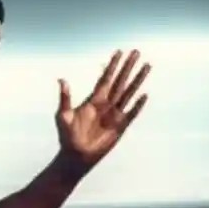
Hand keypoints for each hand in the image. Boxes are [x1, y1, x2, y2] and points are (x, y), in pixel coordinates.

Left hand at [55, 49, 150, 169]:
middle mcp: (106, 104)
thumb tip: (61, 80)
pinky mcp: (120, 126)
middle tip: (136, 52)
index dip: (112, 65)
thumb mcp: (63, 115)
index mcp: (93, 100)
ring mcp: (114, 114)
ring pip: (129, 92)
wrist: (75, 156)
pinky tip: (144, 95)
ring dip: (137, 79)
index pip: (106, 78)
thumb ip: (65, 98)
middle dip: (128, 66)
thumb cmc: (67, 136)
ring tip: (146, 66)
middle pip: (120, 81)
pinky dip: (138, 105)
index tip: (119, 51)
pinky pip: (131, 113)